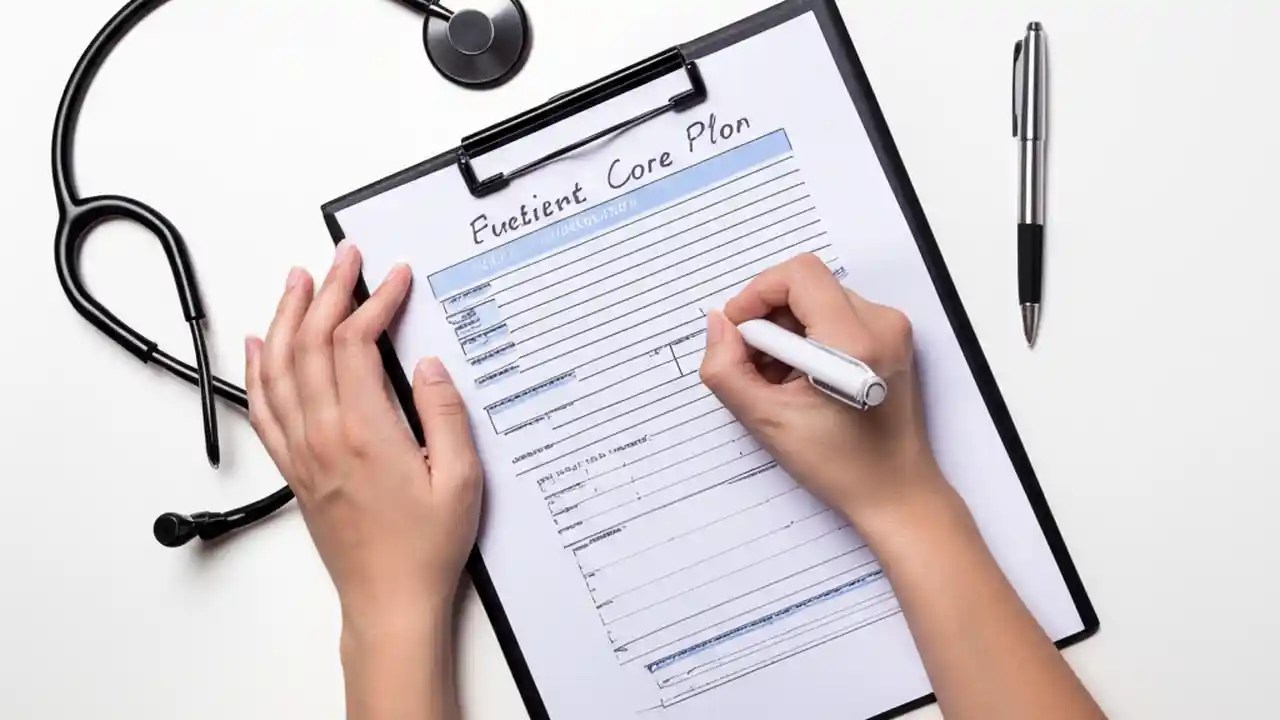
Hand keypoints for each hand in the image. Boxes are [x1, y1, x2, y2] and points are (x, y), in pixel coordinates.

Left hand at [245, 241, 481, 633]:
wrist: (389, 601)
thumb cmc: (425, 547)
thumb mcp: (460, 479)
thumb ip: (445, 415)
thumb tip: (429, 366)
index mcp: (366, 431)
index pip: (355, 343)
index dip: (374, 301)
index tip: (395, 278)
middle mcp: (324, 435)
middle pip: (311, 343)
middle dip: (329, 291)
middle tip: (344, 258)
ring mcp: (302, 452)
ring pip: (280, 367)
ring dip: (287, 317)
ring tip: (299, 281)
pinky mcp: (294, 469)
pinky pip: (263, 408)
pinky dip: (258, 369)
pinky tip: (259, 345)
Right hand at [699, 253, 942, 531]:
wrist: (896, 492)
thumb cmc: (840, 465)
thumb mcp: (766, 420)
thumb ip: (726, 368)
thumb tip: (718, 324)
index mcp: (854, 341)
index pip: (798, 276)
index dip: (757, 294)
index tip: (737, 331)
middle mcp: (881, 324)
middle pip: (807, 286)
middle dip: (769, 318)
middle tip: (753, 364)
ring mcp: (891, 329)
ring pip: (819, 300)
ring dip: (787, 330)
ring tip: (778, 379)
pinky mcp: (892, 339)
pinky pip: (837, 316)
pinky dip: (809, 338)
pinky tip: (801, 379)